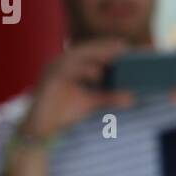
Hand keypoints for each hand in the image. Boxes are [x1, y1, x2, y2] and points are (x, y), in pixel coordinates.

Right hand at [20, 38, 135, 140]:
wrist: (42, 130)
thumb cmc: (66, 113)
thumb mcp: (93, 102)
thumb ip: (111, 97)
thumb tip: (133, 96)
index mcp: (69, 64)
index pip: (90, 50)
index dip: (108, 46)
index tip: (128, 45)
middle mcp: (60, 63)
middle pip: (85, 50)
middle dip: (105, 47)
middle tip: (125, 46)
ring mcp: (53, 70)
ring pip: (77, 56)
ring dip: (97, 54)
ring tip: (117, 54)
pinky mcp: (49, 80)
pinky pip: (67, 71)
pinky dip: (84, 70)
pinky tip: (98, 73)